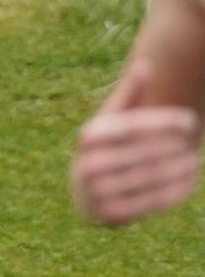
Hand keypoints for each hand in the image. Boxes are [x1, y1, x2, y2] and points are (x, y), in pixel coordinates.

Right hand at [71, 59, 201, 225]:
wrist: (85, 192)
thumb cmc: (106, 148)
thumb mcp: (111, 120)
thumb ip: (130, 94)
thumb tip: (146, 64)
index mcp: (88, 136)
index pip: (132, 126)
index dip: (163, 122)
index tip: (191, 120)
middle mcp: (87, 164)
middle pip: (144, 154)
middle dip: (175, 148)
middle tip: (195, 144)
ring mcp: (97, 192)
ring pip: (151, 178)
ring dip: (179, 170)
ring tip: (195, 161)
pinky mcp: (110, 215)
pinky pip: (151, 202)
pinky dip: (174, 191)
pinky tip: (189, 181)